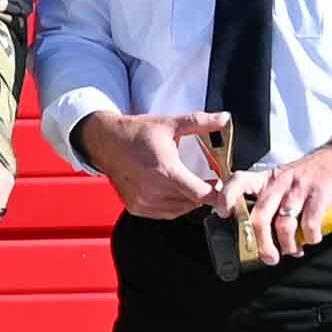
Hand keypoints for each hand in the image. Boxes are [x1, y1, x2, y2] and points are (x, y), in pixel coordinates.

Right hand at [86, 109, 233, 222]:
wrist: (107, 142)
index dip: (216, 194)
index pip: (199, 194)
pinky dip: (175, 205)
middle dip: (204, 193)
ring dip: (190, 200)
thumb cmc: (137, 133)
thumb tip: (224, 118)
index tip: (224, 188)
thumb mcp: (170, 124)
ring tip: (192, 184)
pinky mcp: (137, 208)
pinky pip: (165, 213)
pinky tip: (175, 191)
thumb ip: (200, 122)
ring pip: (180, 210)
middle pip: (192, 202)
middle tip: (210, 181)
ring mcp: (144, 201)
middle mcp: (153, 190)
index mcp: (165, 170)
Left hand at [223, 138, 331, 266]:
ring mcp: (300, 188)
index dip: (227, 196)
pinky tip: (313, 239)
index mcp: (267, 179)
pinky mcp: (321, 194)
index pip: (239, 181)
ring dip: (288, 245)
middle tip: (269, 258)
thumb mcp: (285, 180)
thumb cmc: (312, 174)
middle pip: (260, 215)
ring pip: (284, 223)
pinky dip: (310, 237)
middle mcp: (280, 182)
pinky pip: (310, 222)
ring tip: (293, 250)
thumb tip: (257, 236)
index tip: (221, 212)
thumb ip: (270, 202)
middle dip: (261, 243)